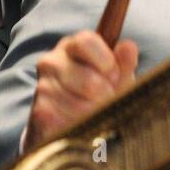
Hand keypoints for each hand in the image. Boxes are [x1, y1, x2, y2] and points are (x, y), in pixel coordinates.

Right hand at [24, 31, 137, 151]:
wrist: (70, 125)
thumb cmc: (98, 92)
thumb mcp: (116, 77)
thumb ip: (124, 63)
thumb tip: (129, 47)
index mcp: (72, 46)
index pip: (86, 41)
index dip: (106, 61)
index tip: (114, 75)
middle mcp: (52, 62)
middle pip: (89, 81)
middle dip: (105, 94)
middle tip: (106, 97)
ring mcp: (43, 87)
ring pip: (81, 106)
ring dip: (95, 114)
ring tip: (94, 113)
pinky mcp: (41, 112)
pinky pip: (70, 122)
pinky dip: (83, 127)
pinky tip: (80, 124)